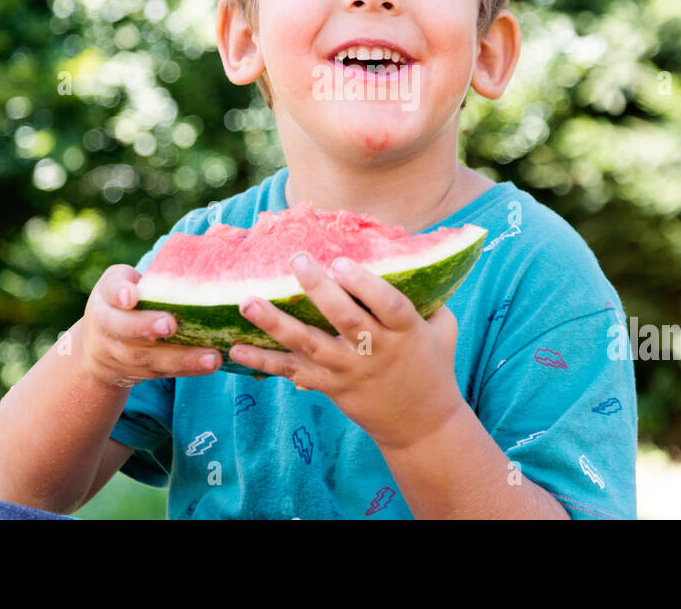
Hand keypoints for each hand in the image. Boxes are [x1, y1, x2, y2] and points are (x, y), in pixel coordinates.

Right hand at [79, 265, 221, 387]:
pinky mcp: (139, 373)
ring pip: (147, 359)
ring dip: (180, 358)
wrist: (98, 349)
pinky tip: (211, 363)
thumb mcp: (126, 281)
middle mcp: (107, 328)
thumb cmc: (125, 301)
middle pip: (123, 329)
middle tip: (170, 325)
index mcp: (107, 297)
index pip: (109, 291)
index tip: (131, 296)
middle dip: (145, 327)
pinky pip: (163, 372)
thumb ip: (155, 267)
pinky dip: (188, 369)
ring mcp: (121, 355)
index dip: (119, 293)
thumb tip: (213, 239)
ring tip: (211, 356)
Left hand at [228, 254, 465, 450]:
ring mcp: (350, 371)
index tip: (341, 262)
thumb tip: (407, 253)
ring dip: (276, 323)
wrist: (423, 426)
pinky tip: (237, 349)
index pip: (388, 305)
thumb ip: (429, 297)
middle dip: (318, 289)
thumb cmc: (433, 366)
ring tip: (247, 302)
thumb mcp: (443, 329)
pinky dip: (264, 362)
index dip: (365, 284)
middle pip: (345, 319)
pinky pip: (294, 372)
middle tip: (296, 260)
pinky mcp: (331, 387)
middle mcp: (376, 351)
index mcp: (407, 331)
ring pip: (311, 345)